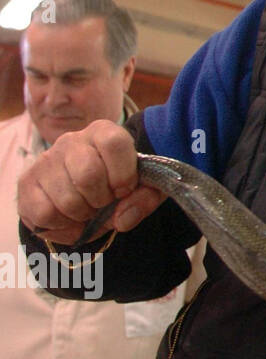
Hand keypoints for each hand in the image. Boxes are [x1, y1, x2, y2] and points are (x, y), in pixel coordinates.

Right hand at [16, 120, 164, 245]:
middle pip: (88, 175)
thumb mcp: (144, 189)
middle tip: (104, 203)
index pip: (114, 143)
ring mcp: (45, 161)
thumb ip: (146, 199)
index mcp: (103, 132)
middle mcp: (71, 141)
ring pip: (67, 200)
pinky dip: (62, 226)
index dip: (124, 175)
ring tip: (87, 210)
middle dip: (102, 200)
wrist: (88, 191)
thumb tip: (123, 218)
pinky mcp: (26, 183)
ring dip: (83, 215)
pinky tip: (70, 218)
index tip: (124, 190)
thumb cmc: (118, 185)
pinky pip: (45, 214)